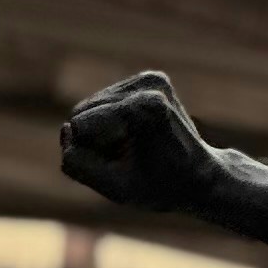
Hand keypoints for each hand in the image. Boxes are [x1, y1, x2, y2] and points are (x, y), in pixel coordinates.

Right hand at [61, 69, 223, 217]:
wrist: (201, 176)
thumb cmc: (161, 187)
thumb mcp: (115, 189)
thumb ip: (79, 164)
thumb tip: (65, 130)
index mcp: (145, 108)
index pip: (80, 126)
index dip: (92, 153)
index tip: (124, 166)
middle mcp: (149, 84)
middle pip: (83, 111)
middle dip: (95, 140)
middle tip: (127, 160)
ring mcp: (151, 78)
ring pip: (90, 106)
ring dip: (102, 132)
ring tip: (133, 149)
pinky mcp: (151, 78)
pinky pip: (104, 101)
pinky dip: (112, 122)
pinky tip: (136, 136)